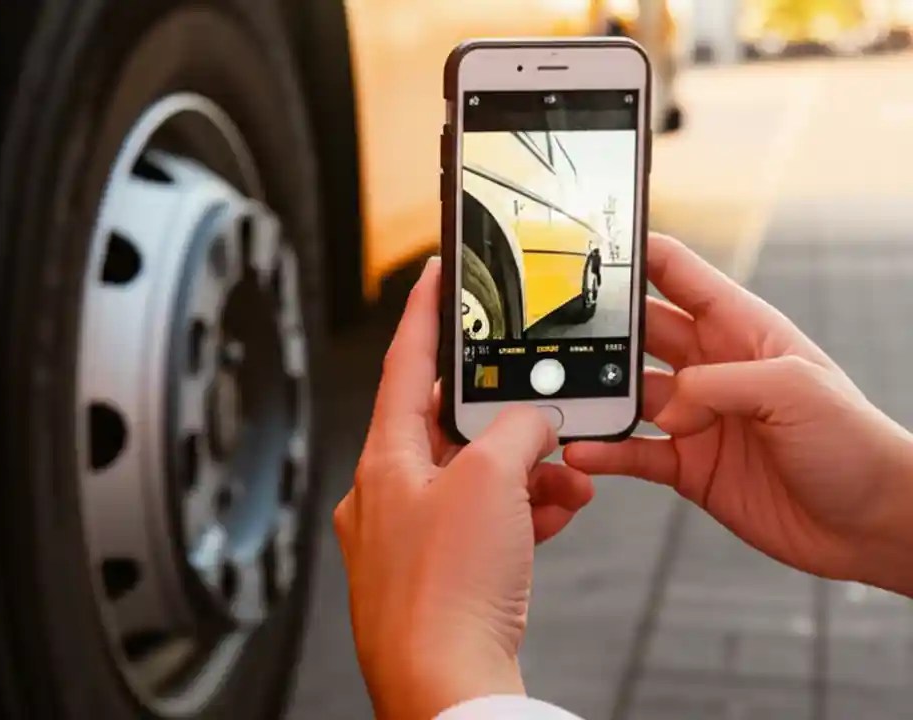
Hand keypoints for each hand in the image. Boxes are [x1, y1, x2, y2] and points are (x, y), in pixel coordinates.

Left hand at [335, 258, 593, 719]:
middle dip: (506, 417)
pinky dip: (523, 514)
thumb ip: (516, 432)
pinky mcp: (441, 577)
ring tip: (566, 475)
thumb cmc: (445, 593)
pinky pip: (485, 527)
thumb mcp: (492, 483)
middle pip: (448, 427)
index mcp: (382, 461)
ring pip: (475, 481)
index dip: (424, 312)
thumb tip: (533, 426)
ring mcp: (411, 540)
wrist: (447, 686)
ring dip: (526, 471)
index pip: (402, 364)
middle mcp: (387, 497)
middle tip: (540, 401)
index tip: (436, 271)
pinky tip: (559, 514)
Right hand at [566, 233, 912, 595]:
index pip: (681, 276)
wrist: (873, 524)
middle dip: (601, 330)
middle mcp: (714, 368)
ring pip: (627, 394)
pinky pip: (633, 452)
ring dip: (595, 395)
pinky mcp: (688, 466)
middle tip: (557, 333)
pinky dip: (604, 451)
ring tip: (563, 398)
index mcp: (743, 331)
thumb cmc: (856, 445)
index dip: (639, 254)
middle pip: (641, 333)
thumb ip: (718, 384)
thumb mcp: (794, 389)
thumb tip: (667, 406)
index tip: (593, 243)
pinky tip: (583, 451)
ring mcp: (697, 417)